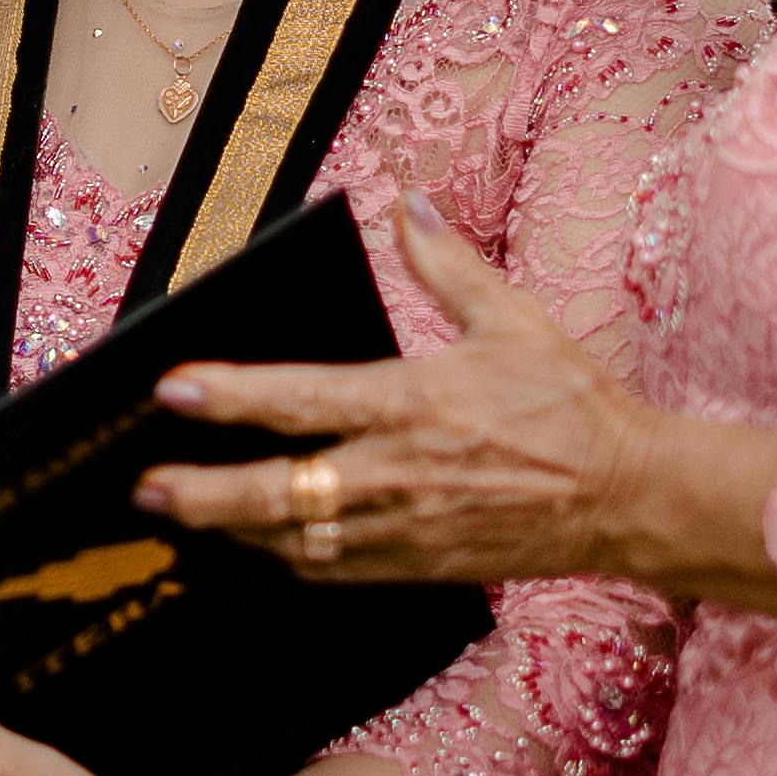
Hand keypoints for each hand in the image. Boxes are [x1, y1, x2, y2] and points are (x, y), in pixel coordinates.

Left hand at [135, 200, 776, 614]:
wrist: (627, 498)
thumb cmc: (572, 407)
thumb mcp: (512, 321)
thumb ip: (448, 266)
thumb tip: (411, 204)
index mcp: (413, 403)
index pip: (301, 400)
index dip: (230, 397)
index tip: (175, 391)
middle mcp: (398, 473)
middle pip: (278, 491)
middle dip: (203, 493)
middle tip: (149, 488)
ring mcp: (404, 529)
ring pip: (295, 540)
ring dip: (234, 532)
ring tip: (184, 519)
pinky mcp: (419, 567)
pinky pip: (333, 571)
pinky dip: (288, 559)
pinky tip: (260, 547)